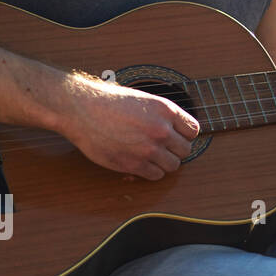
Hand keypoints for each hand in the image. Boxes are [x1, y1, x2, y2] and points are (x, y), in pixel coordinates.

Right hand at [59, 73, 199, 180]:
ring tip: (153, 156)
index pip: (193, 130)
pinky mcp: (133, 164)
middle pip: (185, 150)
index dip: (184, 135)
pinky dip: (151, 172)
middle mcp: (161, 130)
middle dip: (176, 150)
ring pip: (173, 165)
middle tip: (163, 147)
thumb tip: (178, 132)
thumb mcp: (145, 100)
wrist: (83, 110)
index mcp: (166, 110)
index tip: (176, 136)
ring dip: (165, 162)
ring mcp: (148, 149)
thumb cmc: (111, 103)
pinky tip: (142, 163)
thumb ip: (164, 116)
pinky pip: (155, 175)